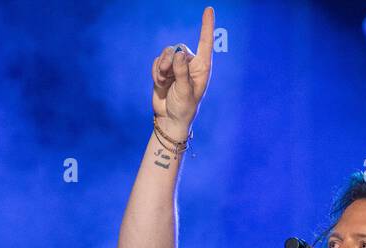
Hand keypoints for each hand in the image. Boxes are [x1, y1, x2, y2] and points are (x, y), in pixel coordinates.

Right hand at [152, 6, 214, 131]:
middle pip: (178, 48)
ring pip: (166, 53)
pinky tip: (160, 84)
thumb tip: (178, 52)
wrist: (170, 119)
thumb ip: (181, 72)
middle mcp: (190, 64)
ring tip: (163, 81)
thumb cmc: (184, 108)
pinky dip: (156, 72)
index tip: (209, 9)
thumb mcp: (185, 91)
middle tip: (167, 76)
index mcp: (202, 68)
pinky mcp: (164, 70)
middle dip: (170, 61)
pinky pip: (157, 61)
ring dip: (162, 67)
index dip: (207, 26)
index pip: (205, 43)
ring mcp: (176, 66)